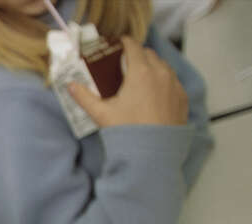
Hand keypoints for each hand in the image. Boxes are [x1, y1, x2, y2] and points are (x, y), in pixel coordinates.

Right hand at [68, 36, 187, 127]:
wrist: (154, 153)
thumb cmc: (127, 130)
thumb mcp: (101, 114)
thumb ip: (84, 97)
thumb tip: (70, 86)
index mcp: (140, 72)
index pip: (133, 46)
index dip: (124, 43)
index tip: (118, 44)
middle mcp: (160, 73)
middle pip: (149, 54)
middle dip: (137, 55)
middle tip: (125, 64)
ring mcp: (174, 85)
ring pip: (163, 66)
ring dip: (151, 66)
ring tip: (140, 78)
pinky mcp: (182, 97)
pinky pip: (173, 81)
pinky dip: (163, 80)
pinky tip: (153, 93)